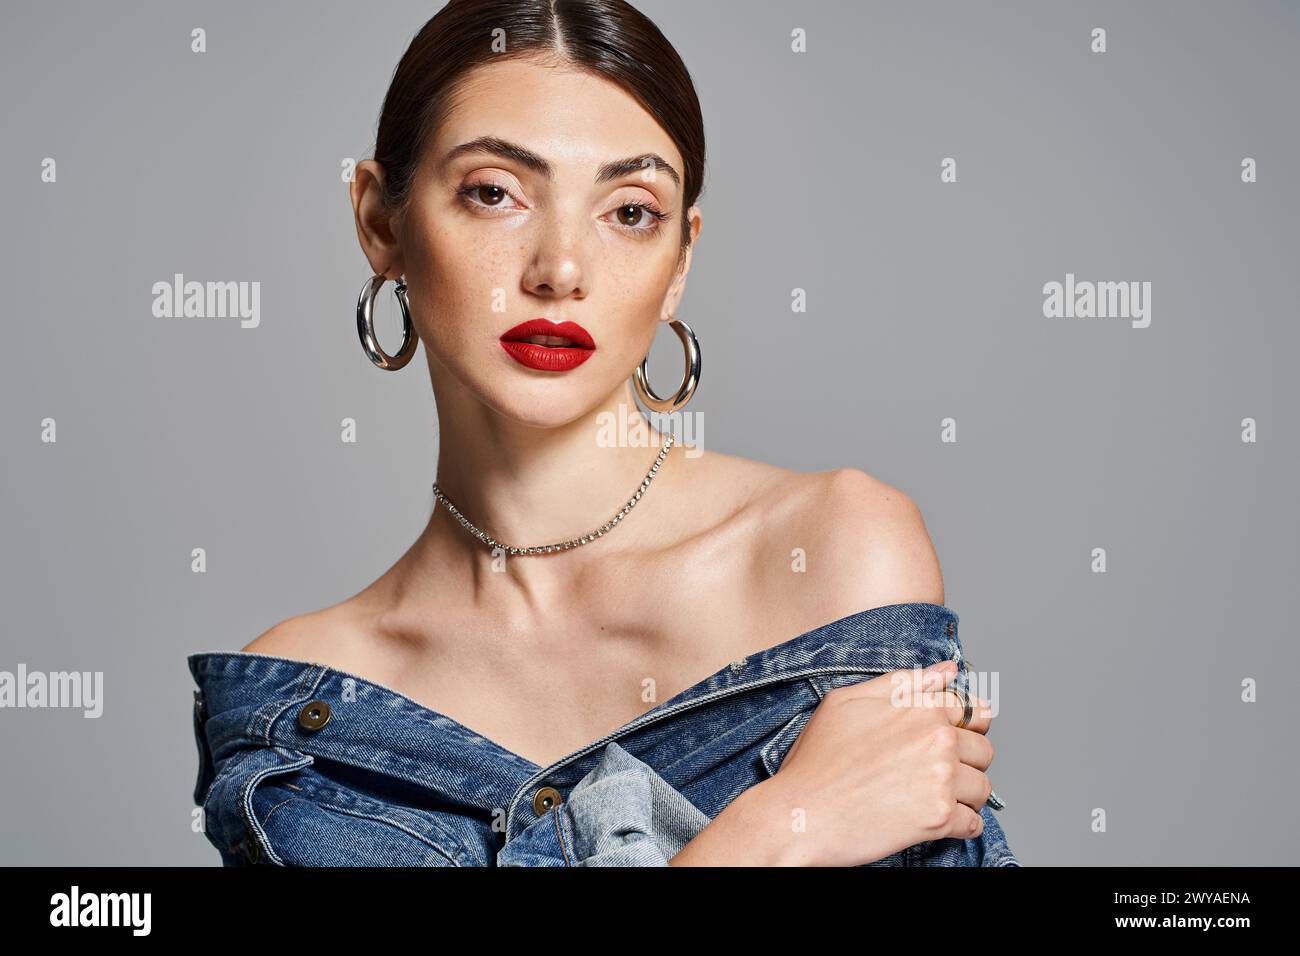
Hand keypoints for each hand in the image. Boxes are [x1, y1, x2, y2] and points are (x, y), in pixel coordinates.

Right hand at [754, 659, 995, 865]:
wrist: (800, 812)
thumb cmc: (817, 759)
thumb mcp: (847, 702)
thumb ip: (901, 682)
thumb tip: (946, 670)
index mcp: (919, 707)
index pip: (971, 709)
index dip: (964, 726)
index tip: (950, 741)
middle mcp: (937, 739)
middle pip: (983, 750)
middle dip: (966, 762)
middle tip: (933, 774)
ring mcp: (941, 779)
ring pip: (982, 789)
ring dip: (964, 796)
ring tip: (931, 799)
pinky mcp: (939, 819)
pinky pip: (973, 824)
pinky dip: (959, 826)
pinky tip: (933, 821)